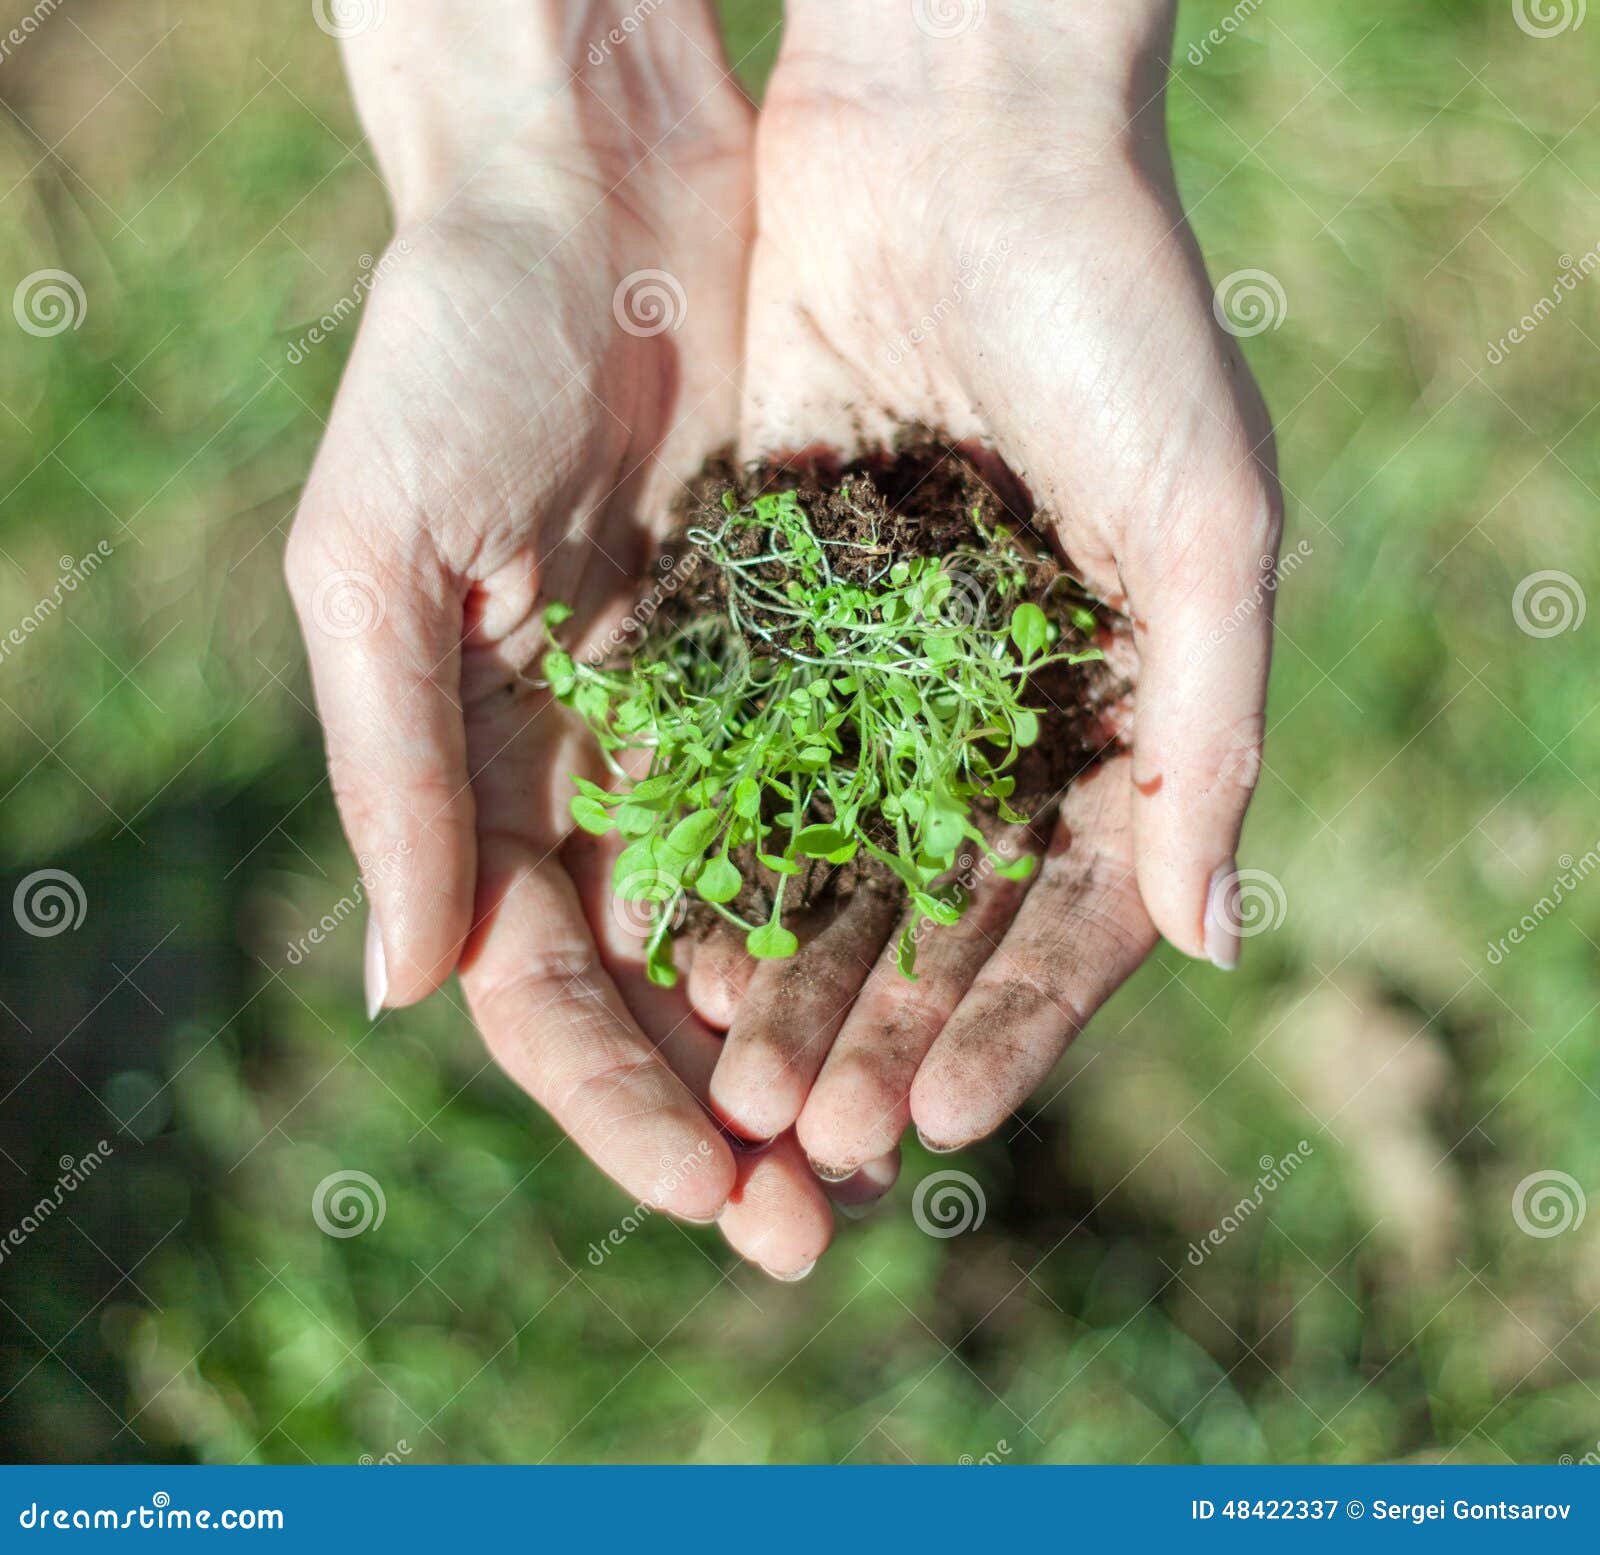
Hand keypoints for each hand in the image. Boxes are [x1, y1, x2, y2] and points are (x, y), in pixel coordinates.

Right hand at [285, 2, 838, 1275]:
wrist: (593, 199)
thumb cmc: (453, 361)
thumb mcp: (380, 565)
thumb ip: (398, 778)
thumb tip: (404, 991)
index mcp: (478, 774)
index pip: (542, 988)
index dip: (614, 1101)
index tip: (707, 1195)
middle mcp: (589, 770)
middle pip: (658, 986)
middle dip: (726, 1108)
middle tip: (814, 1223)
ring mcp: (696, 716)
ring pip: (759, 916)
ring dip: (814, 1030)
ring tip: (884, 1138)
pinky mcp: (790, 647)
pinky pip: (838, 799)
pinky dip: (871, 892)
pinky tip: (925, 972)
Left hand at [695, 0, 1281, 1177]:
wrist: (957, 136)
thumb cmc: (1118, 311)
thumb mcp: (1203, 520)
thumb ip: (1212, 731)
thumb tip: (1220, 939)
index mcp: (1112, 703)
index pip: (1063, 906)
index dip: (1009, 1018)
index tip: (944, 1111)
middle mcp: (990, 702)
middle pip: (932, 905)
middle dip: (877, 1023)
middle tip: (814, 1136)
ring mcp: (877, 663)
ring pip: (827, 851)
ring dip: (788, 964)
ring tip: (737, 1074)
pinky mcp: (773, 602)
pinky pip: (738, 749)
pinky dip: (712, 844)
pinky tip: (670, 934)